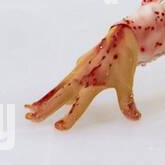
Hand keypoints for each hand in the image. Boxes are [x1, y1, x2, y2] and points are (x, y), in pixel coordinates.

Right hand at [25, 23, 141, 130]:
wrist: (120, 37)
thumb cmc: (123, 60)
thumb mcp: (127, 83)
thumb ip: (127, 102)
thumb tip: (135, 118)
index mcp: (92, 84)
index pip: (79, 106)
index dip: (69, 118)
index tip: (58, 127)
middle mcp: (80, 78)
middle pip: (59, 97)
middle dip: (44, 108)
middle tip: (30, 118)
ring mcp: (77, 71)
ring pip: (57, 89)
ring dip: (44, 99)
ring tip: (29, 109)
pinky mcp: (78, 66)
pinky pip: (64, 82)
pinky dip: (55, 90)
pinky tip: (53, 96)